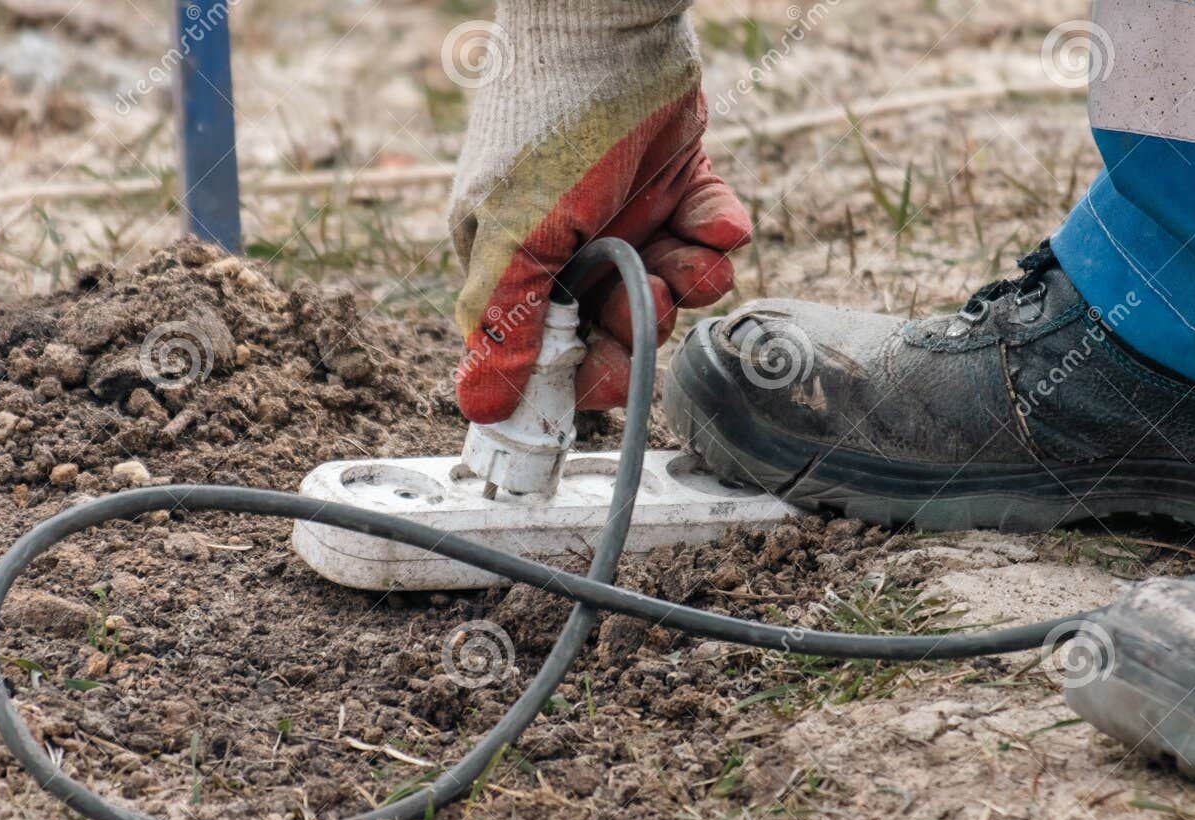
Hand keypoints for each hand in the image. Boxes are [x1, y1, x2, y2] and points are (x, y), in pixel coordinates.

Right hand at [449, 1, 750, 423]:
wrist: (614, 25)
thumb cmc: (553, 124)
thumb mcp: (521, 230)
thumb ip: (506, 319)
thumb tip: (478, 406)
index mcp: (508, 257)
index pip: (544, 345)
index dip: (583, 368)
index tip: (616, 375)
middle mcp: (565, 242)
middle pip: (613, 322)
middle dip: (643, 318)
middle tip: (657, 299)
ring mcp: (620, 212)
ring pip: (667, 282)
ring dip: (691, 278)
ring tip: (700, 253)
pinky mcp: (671, 182)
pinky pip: (702, 233)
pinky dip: (716, 229)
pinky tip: (715, 214)